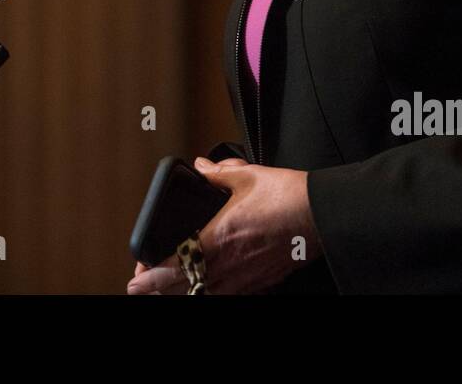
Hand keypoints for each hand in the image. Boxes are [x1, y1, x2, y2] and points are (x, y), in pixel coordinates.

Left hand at [126, 157, 321, 294]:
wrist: (324, 214)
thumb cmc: (289, 196)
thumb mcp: (249, 176)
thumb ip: (219, 174)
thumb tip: (203, 167)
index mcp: (223, 236)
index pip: (180, 262)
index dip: (155, 274)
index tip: (137, 278)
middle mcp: (232, 262)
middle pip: (188, 286)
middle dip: (161, 289)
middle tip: (141, 289)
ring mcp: (249, 275)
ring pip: (208, 294)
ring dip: (185, 293)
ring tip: (167, 291)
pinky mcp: (264, 280)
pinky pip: (232, 293)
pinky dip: (214, 293)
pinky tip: (208, 289)